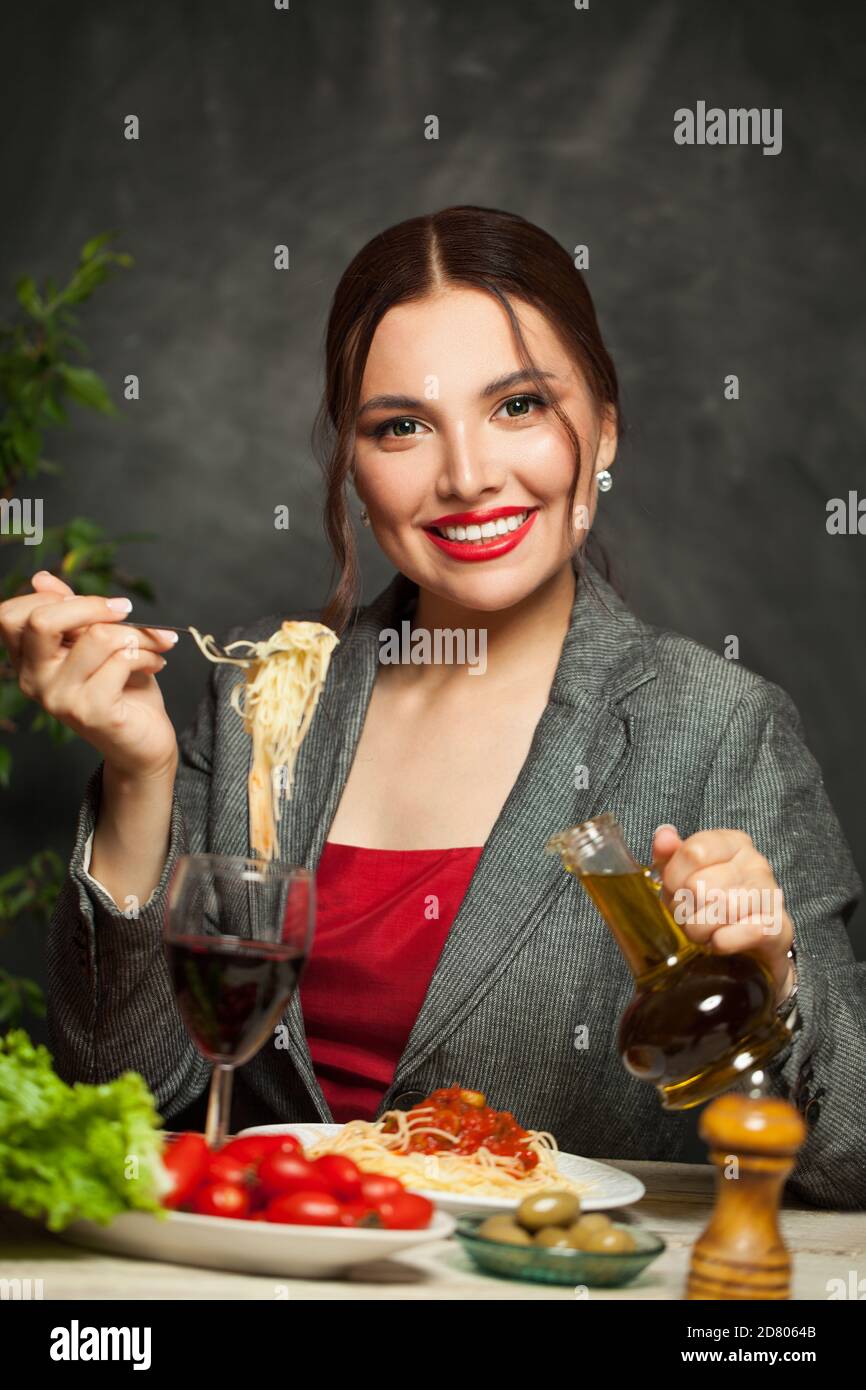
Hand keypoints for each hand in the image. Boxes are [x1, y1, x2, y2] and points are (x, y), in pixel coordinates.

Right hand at [0, 570, 178, 780]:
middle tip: (126, 611)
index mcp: (27, 661)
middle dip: (93, 605)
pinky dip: (146, 654)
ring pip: (95, 636)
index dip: (55, 598)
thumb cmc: (120, 690)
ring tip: (153, 644)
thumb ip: (71, 612)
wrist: (144, 743)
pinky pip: (121, 660)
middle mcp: (34, 681)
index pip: (13, 615)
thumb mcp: (94, 643)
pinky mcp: (91, 712)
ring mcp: (59, 699)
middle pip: (42, 620)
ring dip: (136, 633)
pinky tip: (154, 664)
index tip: (96, 604)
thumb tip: (42, 578)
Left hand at [651, 824, 794, 1006]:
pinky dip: (721, 942)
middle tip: (687, 914)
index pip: (695, 851)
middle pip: (701, 885)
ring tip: (699, 930)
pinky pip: (742, 933)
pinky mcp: (777, 927)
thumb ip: (670, 854)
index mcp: (733, 843)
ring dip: (699, 927)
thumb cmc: (714, 901)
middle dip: (684, 907)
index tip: (674, 889)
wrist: (755, 942)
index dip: (674, 877)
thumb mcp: (685, 874)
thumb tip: (664, 836)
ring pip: (721, 910)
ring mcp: (770, 894)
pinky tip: (718, 940)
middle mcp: (755, 863)